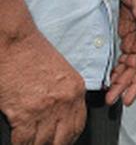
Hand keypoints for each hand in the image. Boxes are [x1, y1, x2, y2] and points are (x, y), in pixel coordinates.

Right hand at [0, 28, 84, 144]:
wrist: (15, 43)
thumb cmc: (33, 53)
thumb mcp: (60, 72)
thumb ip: (64, 94)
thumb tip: (59, 115)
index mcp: (76, 90)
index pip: (79, 124)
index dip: (69, 137)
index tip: (63, 141)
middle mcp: (65, 101)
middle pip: (63, 138)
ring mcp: (45, 108)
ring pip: (43, 142)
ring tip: (30, 144)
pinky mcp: (24, 113)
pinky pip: (24, 140)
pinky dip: (19, 144)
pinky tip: (16, 141)